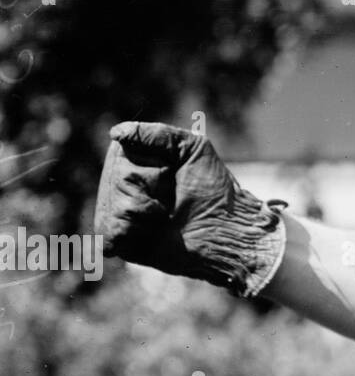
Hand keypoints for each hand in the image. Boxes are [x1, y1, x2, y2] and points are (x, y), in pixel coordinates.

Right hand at [94, 121, 285, 296]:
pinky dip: (134, 231)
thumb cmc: (211, 186)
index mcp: (135, 163)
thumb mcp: (192, 147)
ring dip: (145, 210)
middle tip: (171, 195)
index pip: (120, 152)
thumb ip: (157, 134)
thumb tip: (116, 133)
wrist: (224, 226)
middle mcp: (120, 188)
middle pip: (116, 179)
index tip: (172, 170)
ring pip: (112, 206)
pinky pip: (110, 232)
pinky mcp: (119, 241)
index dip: (151, 162)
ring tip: (164, 215)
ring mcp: (117, 215)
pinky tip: (153, 231)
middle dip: (152, 185)